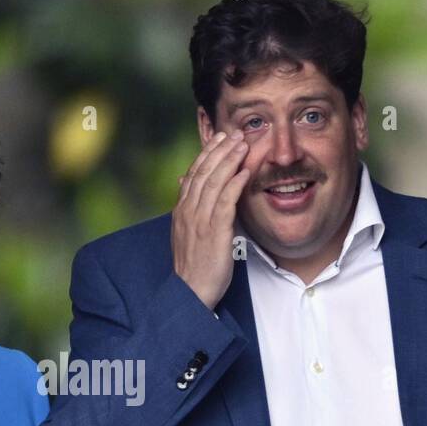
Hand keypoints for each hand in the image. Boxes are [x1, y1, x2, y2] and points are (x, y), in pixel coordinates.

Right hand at [172, 129, 250, 310]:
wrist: (191, 292)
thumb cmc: (194, 266)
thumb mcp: (188, 235)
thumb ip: (191, 211)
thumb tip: (188, 189)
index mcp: (182, 211)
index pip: (193, 174)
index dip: (206, 154)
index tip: (219, 138)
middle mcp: (188, 212)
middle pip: (203, 172)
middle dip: (219, 150)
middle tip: (234, 132)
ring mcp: (200, 221)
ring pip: (213, 182)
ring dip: (229, 161)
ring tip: (242, 144)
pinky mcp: (214, 232)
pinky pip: (224, 203)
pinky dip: (234, 185)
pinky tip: (244, 172)